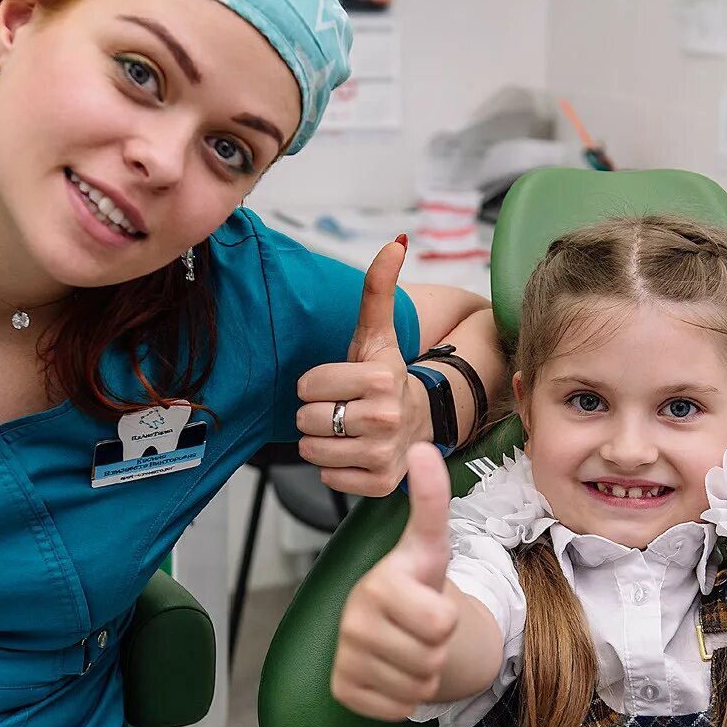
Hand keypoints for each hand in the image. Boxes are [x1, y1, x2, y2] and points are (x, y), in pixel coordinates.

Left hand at [297, 237, 426, 495]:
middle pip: (306, 419)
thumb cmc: (386, 376)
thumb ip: (378, 289)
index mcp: (381, 378)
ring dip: (320, 442)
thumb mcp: (377, 333)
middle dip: (316, 413)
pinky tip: (353, 453)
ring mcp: (384, 454)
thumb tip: (395, 242)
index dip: (316, 383)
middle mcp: (385, 418)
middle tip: (341, 409)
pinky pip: (328, 478)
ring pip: (312, 451)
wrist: (419, 420)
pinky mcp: (380, 483)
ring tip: (344, 431)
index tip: (338, 384)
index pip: (308, 384)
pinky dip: (335, 468)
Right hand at [332, 442, 458, 719]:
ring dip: (424, 673)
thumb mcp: (430, 543)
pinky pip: (396, 708)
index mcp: (378, 585)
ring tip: (409, 646)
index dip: (447, 617)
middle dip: (437, 647)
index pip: (441, 622)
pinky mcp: (343, 690)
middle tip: (420, 627)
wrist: (392, 622)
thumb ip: (431, 499)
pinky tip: (392, 670)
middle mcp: (353, 622)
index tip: (426, 598)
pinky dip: (404, 697)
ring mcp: (344, 657)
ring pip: (417, 687)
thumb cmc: (415, 581)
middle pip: (432, 657)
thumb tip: (424, 447)